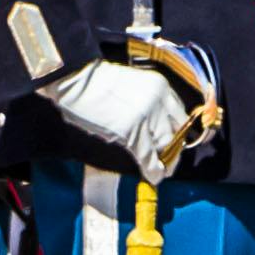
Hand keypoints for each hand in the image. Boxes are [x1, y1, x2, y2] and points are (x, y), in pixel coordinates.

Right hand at [53, 54, 198, 183]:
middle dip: (174, 147)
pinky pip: (149, 157)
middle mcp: (159, 100)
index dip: (175, 129)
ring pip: (166, 144)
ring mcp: (147, 116)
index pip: (178, 112)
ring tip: (163, 170)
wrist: (75, 77)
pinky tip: (154, 177)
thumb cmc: (94, 80)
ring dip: (166, 160)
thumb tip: (148, 123)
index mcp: (159, 85)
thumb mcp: (130, 82)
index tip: (173, 139)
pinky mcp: (133, 132)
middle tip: (169, 158)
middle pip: (177, 130)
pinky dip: (154, 170)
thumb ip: (144, 99)